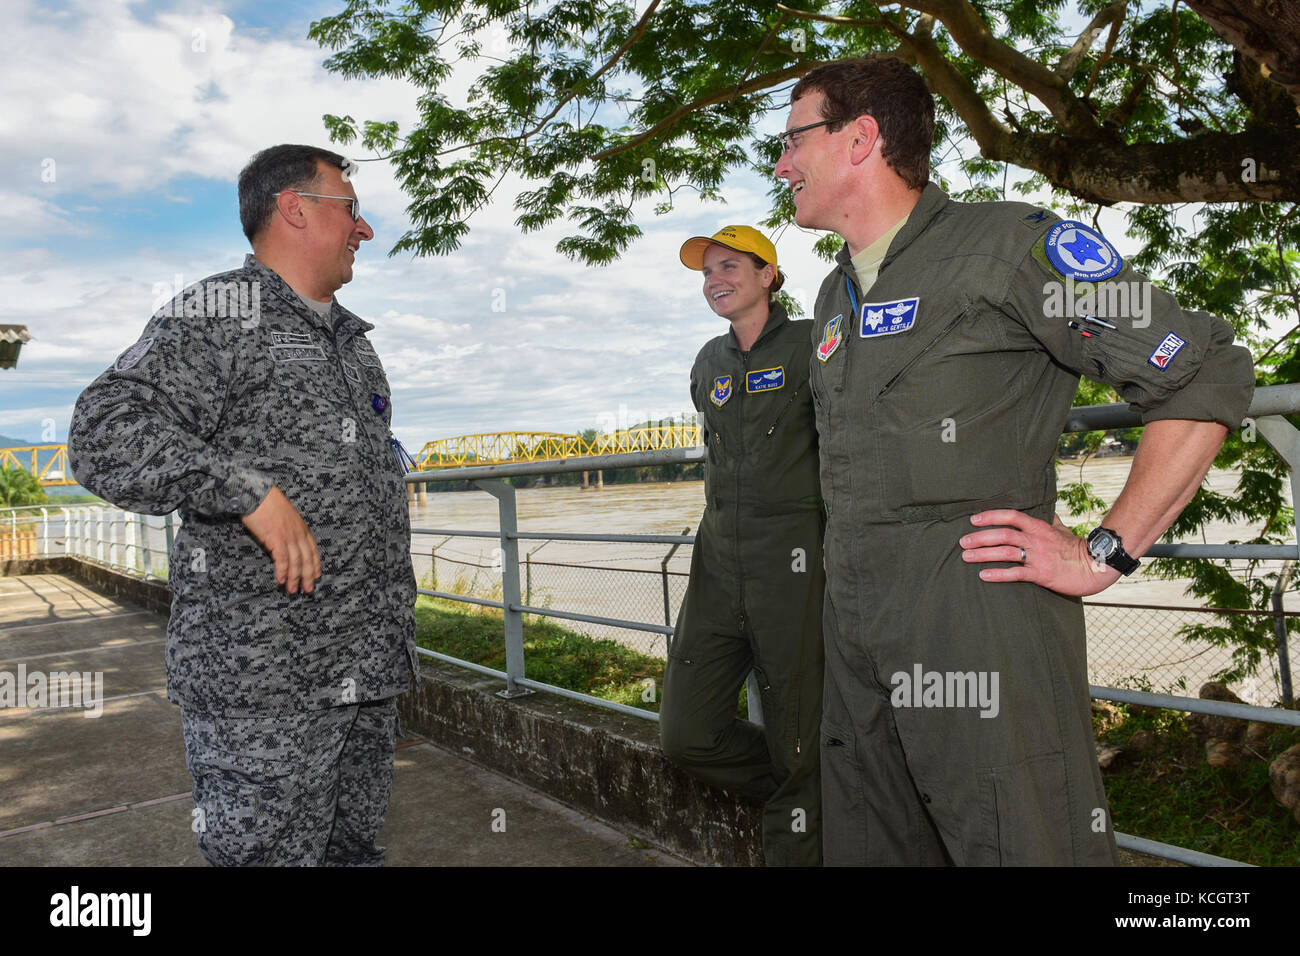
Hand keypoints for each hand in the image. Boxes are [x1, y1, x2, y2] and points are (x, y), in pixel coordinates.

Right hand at [240, 485, 321, 594]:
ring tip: (292, 590)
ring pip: (296, 562)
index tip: (317, 575)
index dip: (316, 564)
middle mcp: (298, 533)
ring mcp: (288, 536)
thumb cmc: (267, 503)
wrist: (256, 494)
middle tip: (307, 589)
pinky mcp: (276, 538)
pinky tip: (281, 580)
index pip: (313, 549)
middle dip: (308, 576)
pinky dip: (282, 571)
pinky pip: (282, 559)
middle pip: (307, 558)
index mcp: (302, 527)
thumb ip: (290, 529)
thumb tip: (287, 542)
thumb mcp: (285, 516)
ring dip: (294, 578)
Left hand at [959, 509, 1119, 597]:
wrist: (1095, 566)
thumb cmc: (1076, 548)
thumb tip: (1044, 511)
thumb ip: (1049, 520)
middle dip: (980, 537)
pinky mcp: (1041, 574)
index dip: (991, 516)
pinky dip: (998, 575)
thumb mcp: (1061, 529)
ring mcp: (1038, 557)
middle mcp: (1036, 540)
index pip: (1011, 516)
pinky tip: (983, 576)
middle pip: (1003, 534)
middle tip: (963, 542)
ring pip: (1006, 553)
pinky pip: (1016, 574)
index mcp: (1039, 527)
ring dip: (983, 554)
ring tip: (966, 557)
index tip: (973, 520)